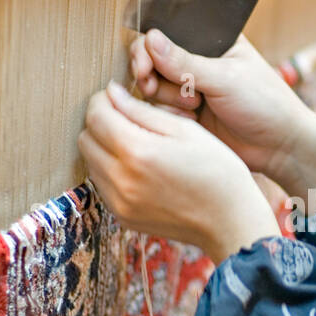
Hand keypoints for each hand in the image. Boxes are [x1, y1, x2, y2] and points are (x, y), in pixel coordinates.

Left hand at [78, 80, 280, 263]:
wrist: (229, 221)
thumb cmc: (216, 171)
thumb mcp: (185, 129)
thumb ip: (142, 110)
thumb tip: (112, 94)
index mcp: (137, 151)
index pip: (96, 115)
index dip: (103, 99)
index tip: (117, 97)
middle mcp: (121, 179)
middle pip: (86, 138)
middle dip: (100, 122)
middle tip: (126, 119)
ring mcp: (119, 202)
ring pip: (90, 162)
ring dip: (104, 147)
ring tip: (134, 144)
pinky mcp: (122, 216)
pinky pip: (101, 185)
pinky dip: (111, 171)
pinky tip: (137, 168)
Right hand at [129, 28, 315, 198]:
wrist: (278, 147)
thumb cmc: (264, 103)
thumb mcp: (225, 79)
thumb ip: (186, 63)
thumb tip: (150, 39)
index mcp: (212, 39)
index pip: (167, 32)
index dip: (148, 47)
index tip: (144, 66)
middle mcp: (197, 60)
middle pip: (151, 59)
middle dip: (149, 75)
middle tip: (151, 87)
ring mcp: (190, 87)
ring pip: (152, 86)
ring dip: (165, 98)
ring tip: (193, 107)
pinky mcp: (186, 113)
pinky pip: (160, 110)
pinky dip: (169, 115)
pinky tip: (192, 120)